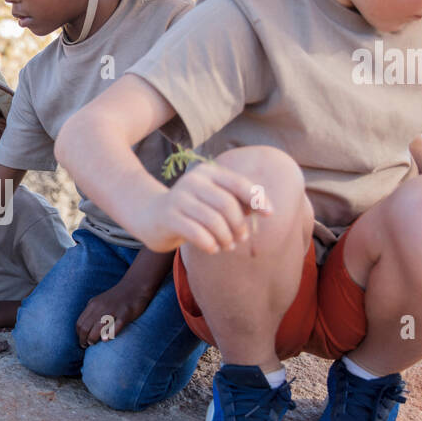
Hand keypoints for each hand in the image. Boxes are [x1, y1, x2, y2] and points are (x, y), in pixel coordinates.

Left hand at [74, 282, 152, 347]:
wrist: (135, 286)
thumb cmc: (117, 297)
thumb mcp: (99, 301)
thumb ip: (92, 312)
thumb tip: (84, 329)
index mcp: (93, 304)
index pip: (80, 323)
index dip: (79, 335)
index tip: (82, 341)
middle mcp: (101, 307)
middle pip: (86, 327)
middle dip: (84, 339)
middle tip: (87, 345)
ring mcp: (113, 310)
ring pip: (97, 328)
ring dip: (93, 339)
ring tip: (94, 344)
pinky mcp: (125, 314)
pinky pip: (116, 327)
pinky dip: (109, 335)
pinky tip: (106, 339)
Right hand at [137, 161, 267, 253]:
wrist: (151, 216)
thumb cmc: (192, 209)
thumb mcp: (214, 200)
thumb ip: (238, 201)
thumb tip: (265, 208)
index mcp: (208, 173)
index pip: (238, 183)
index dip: (257, 198)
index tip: (270, 214)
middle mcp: (193, 181)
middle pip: (227, 204)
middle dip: (239, 225)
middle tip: (242, 239)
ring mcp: (179, 198)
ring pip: (214, 221)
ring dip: (226, 238)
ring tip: (228, 245)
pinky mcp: (169, 217)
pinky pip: (198, 233)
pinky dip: (211, 244)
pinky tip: (213, 248)